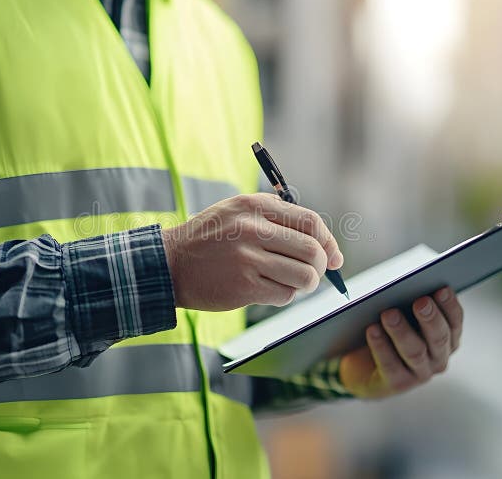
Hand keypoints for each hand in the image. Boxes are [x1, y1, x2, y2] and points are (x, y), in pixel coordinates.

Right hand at [162, 193, 343, 311]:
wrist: (169, 264)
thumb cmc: (209, 239)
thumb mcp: (238, 210)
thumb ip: (276, 216)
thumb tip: (323, 243)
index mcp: (255, 206)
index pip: (311, 222)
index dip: (328, 242)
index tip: (333, 256)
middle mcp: (253, 228)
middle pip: (312, 250)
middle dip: (321, 267)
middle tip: (313, 274)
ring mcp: (248, 258)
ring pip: (304, 276)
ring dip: (306, 285)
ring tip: (292, 283)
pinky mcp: (244, 286)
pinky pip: (284, 295)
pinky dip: (284, 296)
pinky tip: (268, 290)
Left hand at [339, 287, 462, 398]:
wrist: (364, 367)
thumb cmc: (389, 334)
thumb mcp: (403, 316)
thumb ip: (410, 303)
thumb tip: (408, 284)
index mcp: (447, 339)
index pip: (454, 322)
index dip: (449, 306)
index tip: (442, 289)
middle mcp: (438, 358)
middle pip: (438, 338)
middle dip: (430, 318)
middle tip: (421, 301)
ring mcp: (420, 373)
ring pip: (415, 352)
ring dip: (402, 331)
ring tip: (389, 314)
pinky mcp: (397, 383)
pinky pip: (390, 364)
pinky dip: (381, 346)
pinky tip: (372, 330)